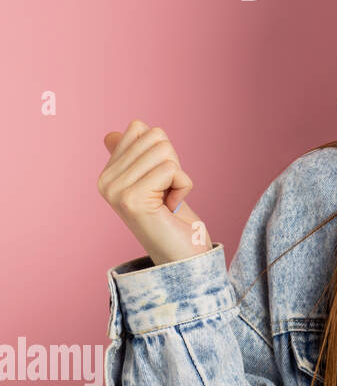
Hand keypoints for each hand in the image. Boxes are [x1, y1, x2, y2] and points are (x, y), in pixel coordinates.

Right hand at [98, 120, 211, 266]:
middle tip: (167, 192)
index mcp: (107, 173)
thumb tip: (112, 134)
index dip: (163, 152)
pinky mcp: (131, 199)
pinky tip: (172, 207)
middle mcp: (104, 182)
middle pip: (155, 136)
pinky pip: (171, 169)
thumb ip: (134, 157)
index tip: (160, 182)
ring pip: (164, 150)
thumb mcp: (154, 181)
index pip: (140, 128)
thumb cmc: (172, 219)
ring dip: (179, 176)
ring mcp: (115, 191)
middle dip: (173, 163)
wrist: (181, 257)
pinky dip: (183, 186)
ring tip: (168, 201)